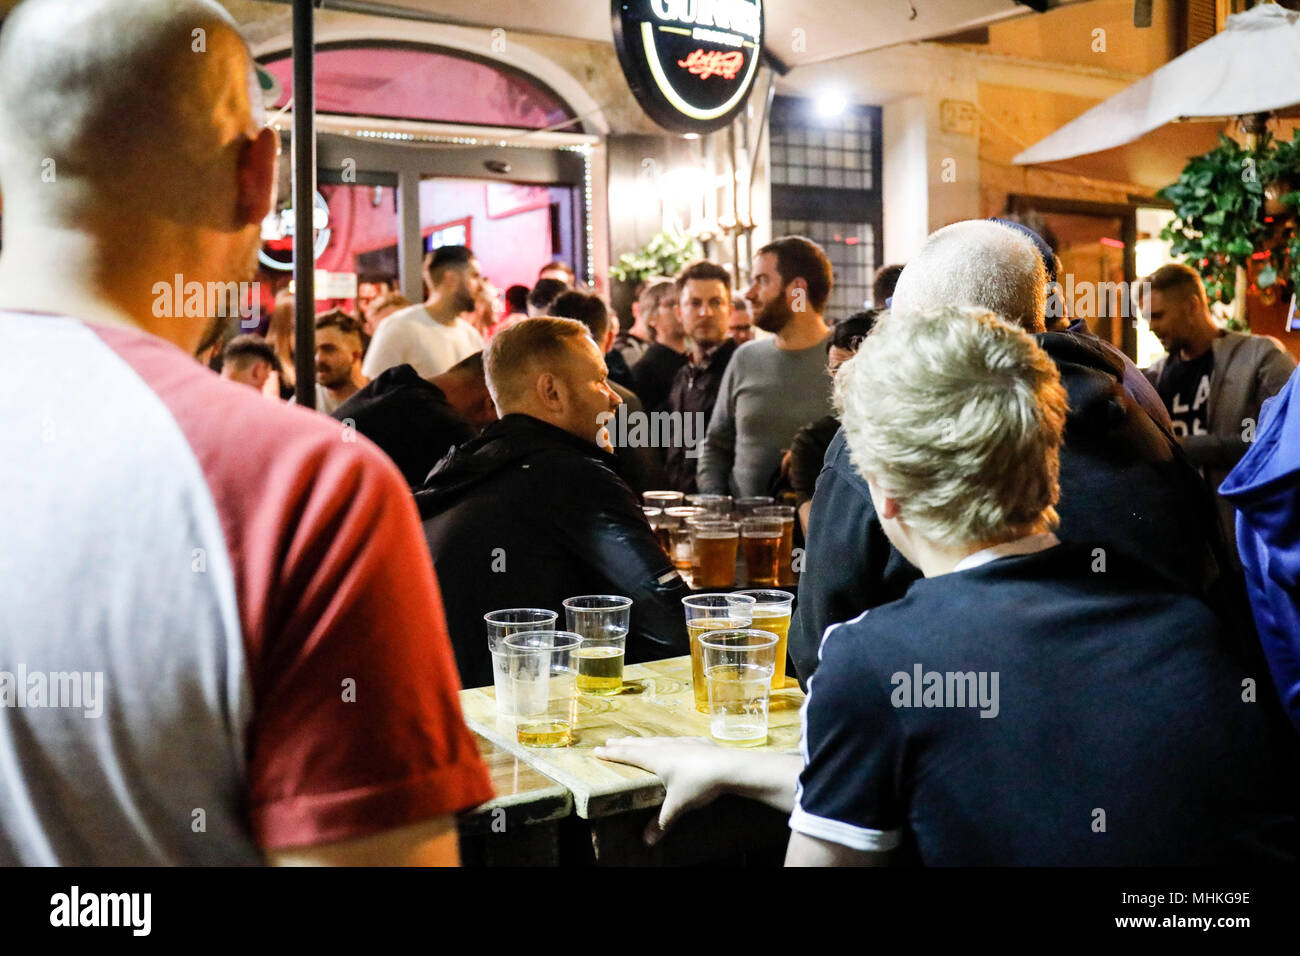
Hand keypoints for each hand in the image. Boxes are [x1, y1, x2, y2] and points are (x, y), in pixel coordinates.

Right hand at [595, 736, 726, 843]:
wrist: (730, 767)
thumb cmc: (699, 784)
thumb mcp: (677, 806)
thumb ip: (661, 822)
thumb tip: (646, 841)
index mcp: (657, 759)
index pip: (629, 755)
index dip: (612, 754)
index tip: (598, 750)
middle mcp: (666, 747)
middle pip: (640, 744)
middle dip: (624, 744)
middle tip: (610, 741)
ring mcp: (683, 742)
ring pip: (658, 739)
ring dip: (644, 740)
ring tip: (635, 740)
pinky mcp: (698, 742)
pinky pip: (677, 740)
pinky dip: (668, 741)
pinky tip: (672, 742)